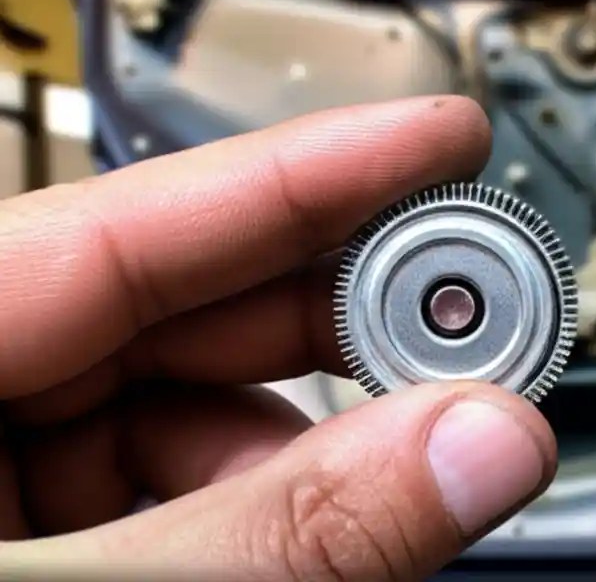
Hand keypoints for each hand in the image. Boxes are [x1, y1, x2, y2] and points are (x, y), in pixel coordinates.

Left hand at [0, 97, 555, 579]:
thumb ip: (291, 526)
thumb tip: (477, 441)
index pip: (122, 222)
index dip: (305, 175)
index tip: (439, 141)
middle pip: (169, 304)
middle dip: (334, 318)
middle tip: (467, 316)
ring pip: (175, 395)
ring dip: (300, 435)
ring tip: (395, 467)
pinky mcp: (22, 525)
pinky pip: (154, 465)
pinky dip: (246, 489)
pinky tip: (305, 528)